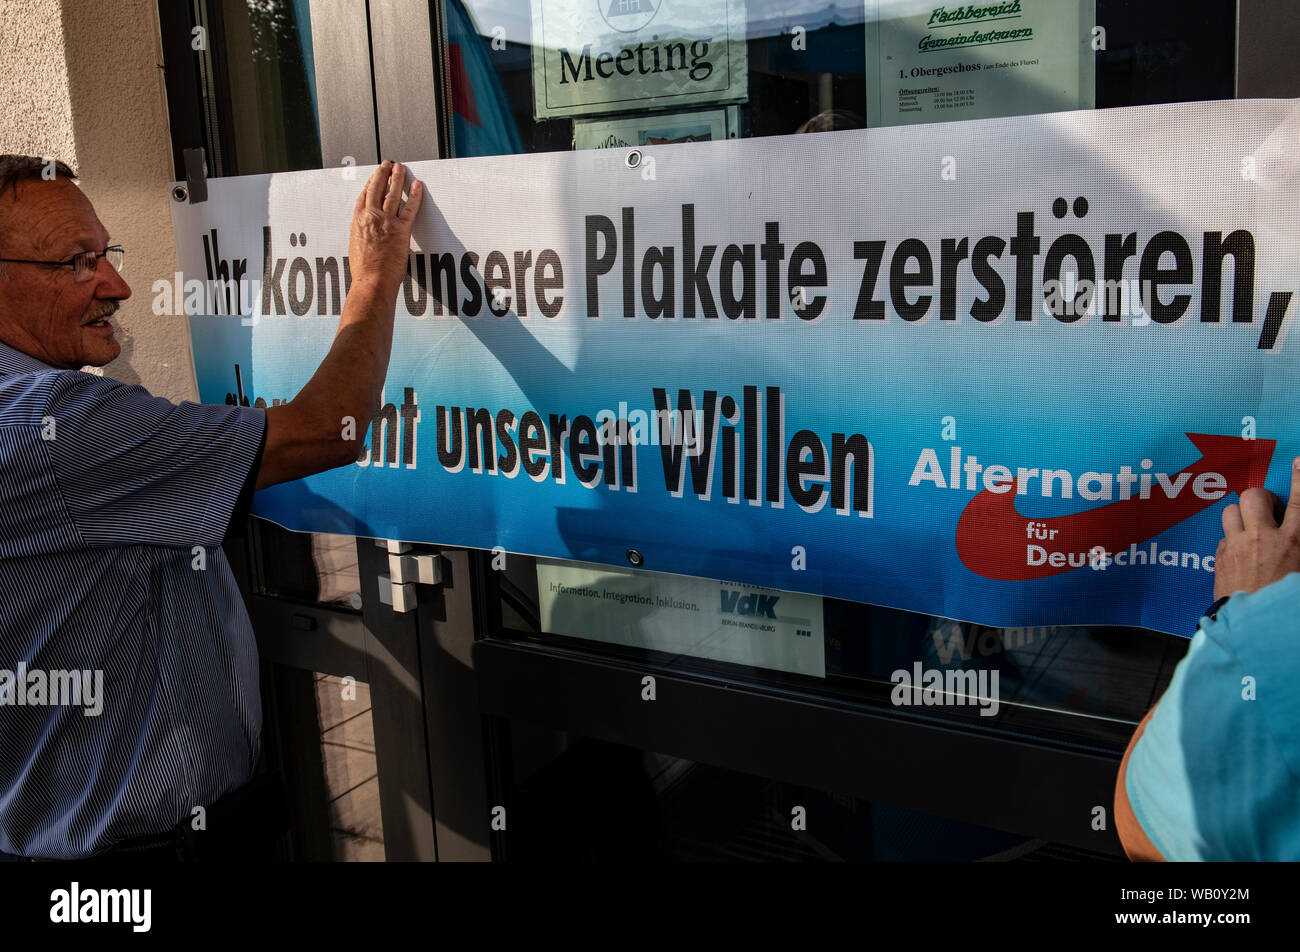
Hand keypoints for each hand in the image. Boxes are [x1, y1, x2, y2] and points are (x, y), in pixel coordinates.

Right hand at [347, 160, 423, 290]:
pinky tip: (418, 186)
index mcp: (357, 222)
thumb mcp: (355, 247)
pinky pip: (410, 208)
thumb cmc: (364, 271)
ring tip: (401, 168)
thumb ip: (360, 234)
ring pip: (392, 194)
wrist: (371, 281)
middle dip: (382, 174)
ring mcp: (386, 222)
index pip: (363, 197)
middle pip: (376, 189)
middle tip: (387, 164)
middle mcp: (370, 218)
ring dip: (397, 178)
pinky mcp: (400, 230)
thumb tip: (364, 232)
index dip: (369, 184)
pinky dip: (415, 196)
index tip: (374, 177)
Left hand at [1213, 456, 1299, 598]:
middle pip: (1253, 496)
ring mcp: (1236, 548)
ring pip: (1230, 511)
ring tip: (1251, 529)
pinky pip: (1222, 537)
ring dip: (1241, 516)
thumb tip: (1290, 536)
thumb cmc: (1287, 602)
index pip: (1299, 500)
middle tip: (1270, 511)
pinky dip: (1231, 540)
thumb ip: (1295, 542)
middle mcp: (1262, 538)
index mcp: (1292, 540)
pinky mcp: (1219, 560)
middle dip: (1261, 499)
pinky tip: (1240, 554)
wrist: (1258, 629)